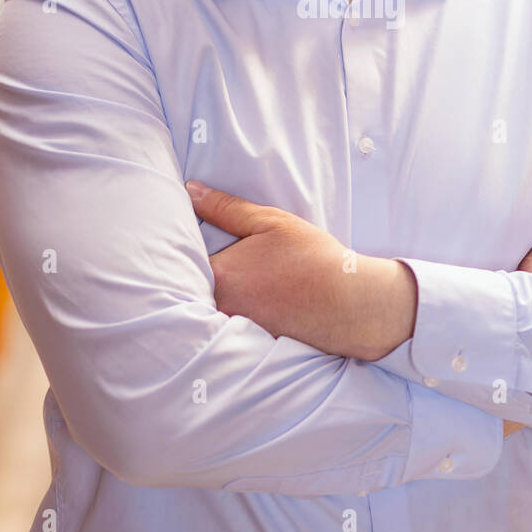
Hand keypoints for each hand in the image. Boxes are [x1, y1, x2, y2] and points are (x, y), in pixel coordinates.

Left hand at [185, 181, 412, 360]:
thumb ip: (225, 207)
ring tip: (240, 278)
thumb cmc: (311, 257)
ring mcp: (234, 327)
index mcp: (219, 275)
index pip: (182, 259)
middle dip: (196, 272)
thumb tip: (191, 190)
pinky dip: (234, 311)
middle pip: (193, 287)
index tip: (188, 234)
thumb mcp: (270, 222)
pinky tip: (255, 299)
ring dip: (215, 293)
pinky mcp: (251, 341)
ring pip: (210, 307)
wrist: (349, 303)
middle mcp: (220, 306)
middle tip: (213, 258)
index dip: (183, 246)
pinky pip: (228, 324)